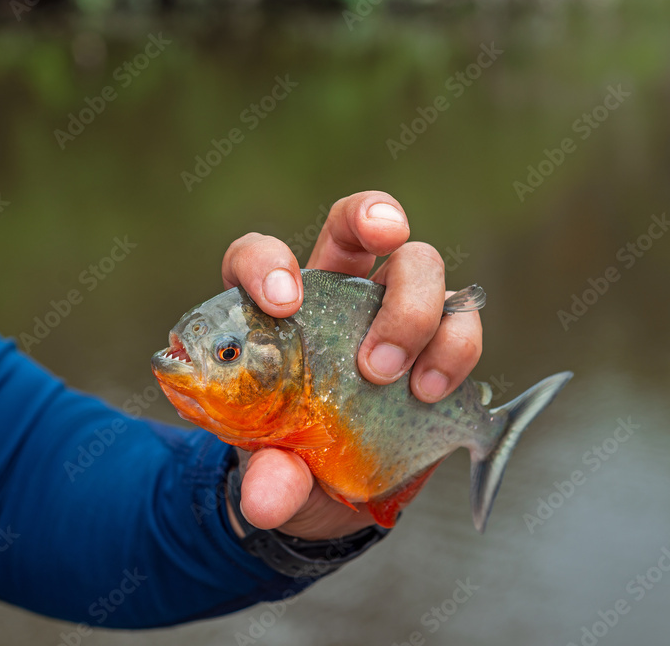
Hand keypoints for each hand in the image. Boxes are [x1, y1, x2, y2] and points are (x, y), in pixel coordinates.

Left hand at [219, 191, 482, 539]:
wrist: (335, 493)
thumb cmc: (288, 460)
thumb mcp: (270, 473)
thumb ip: (268, 479)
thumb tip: (267, 499)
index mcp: (273, 313)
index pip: (257, 256)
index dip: (267, 262)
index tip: (281, 302)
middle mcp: (332, 297)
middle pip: (355, 223)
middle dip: (373, 220)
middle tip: (381, 254)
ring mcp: (389, 313)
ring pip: (419, 262)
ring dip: (414, 308)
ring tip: (389, 376)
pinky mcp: (435, 345)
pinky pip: (462, 320)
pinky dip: (456, 346)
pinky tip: (429, 390)